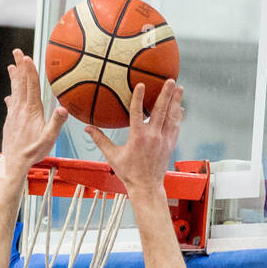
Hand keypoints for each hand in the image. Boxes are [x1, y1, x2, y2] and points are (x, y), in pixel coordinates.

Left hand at [0, 49, 67, 182]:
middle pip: (21, 83)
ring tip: (11, 66)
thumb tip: (63, 108)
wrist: (14, 162)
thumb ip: (56, 123)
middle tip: (17, 52)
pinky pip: (11, 104)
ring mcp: (14, 114)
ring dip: (14, 77)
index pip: (31, 86)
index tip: (27, 57)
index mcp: (32, 111)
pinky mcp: (10, 121)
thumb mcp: (49, 139)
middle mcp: (21, 109)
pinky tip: (9, 95)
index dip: (30, 70)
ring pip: (15, 91)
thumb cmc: (32, 152)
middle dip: (20, 66)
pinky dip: (11, 96)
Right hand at [85, 78, 182, 195]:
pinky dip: (177, 116)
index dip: (139, 98)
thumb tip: (87, 128)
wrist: (146, 187)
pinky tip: (179, 106)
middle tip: (170, 80)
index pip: (138, 113)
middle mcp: (153, 137)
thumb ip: (101, 140)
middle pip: (160, 111)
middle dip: (166, 94)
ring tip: (179, 88)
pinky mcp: (170, 145)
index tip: (141, 84)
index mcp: (138, 138)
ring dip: (175, 101)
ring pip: (171, 117)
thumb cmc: (128, 172)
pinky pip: (175, 127)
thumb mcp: (112, 156)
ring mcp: (163, 141)